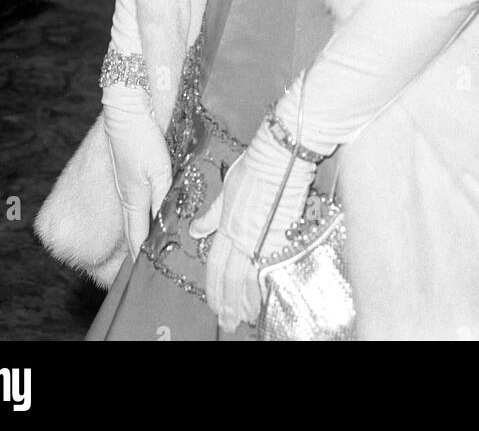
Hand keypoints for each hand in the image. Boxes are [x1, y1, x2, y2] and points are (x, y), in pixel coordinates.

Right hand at [102, 85, 171, 262]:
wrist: (124, 113)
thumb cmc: (142, 139)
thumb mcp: (159, 168)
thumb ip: (164, 195)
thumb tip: (168, 222)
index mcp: (133, 200)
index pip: (136, 238)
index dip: (141, 257)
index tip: (145, 275)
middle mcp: (126, 197)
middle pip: (131, 232)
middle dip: (136, 251)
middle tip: (144, 270)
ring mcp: (124, 186)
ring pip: (132, 218)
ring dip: (138, 235)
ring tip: (146, 251)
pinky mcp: (127, 175)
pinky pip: (133, 205)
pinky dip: (138, 218)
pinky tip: (147, 216)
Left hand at [189, 123, 315, 332]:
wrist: (279, 155)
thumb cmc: (253, 166)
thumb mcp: (226, 188)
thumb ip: (211, 214)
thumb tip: (195, 229)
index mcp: (226, 224)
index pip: (215, 264)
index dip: (213, 287)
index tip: (213, 304)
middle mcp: (241, 235)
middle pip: (230, 278)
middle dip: (227, 303)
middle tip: (227, 322)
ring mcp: (262, 237)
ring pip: (249, 279)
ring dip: (245, 301)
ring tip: (244, 318)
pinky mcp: (282, 236)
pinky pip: (271, 269)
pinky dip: (266, 287)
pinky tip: (266, 299)